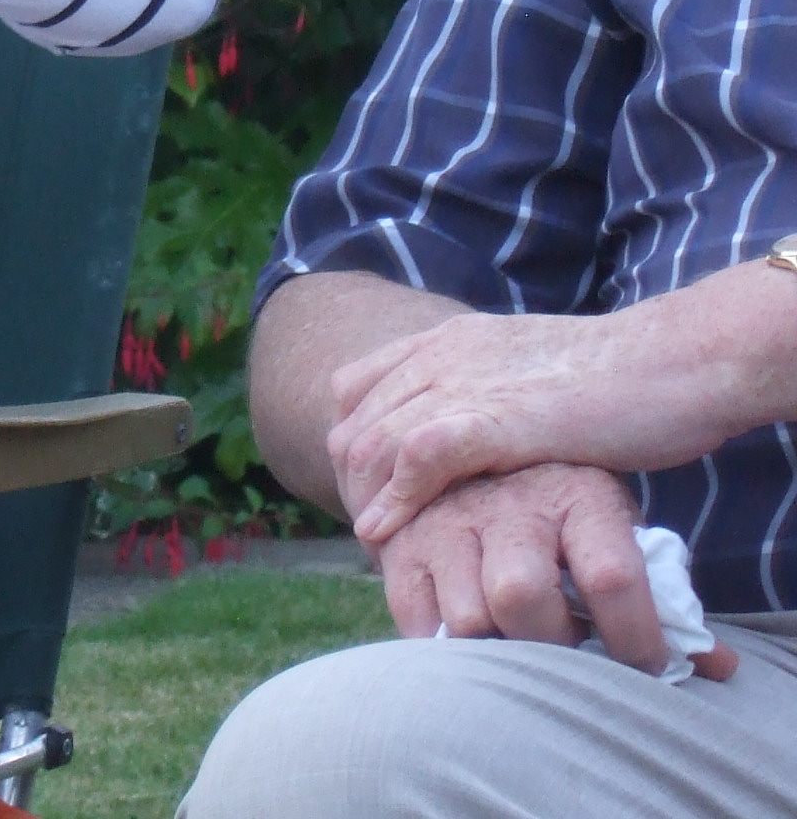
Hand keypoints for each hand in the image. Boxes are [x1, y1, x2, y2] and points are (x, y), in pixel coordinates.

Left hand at [329, 292, 768, 543]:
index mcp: (449, 339)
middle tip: (365, 529)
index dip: (353, 441)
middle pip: (355, 420)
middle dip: (350, 479)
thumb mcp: (529, 374)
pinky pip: (418, 459)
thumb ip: (489, 394)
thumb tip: (472, 436)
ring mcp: (465, 383)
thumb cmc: (623, 379)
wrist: (678, 361)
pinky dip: (396, 501)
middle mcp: (443, 354)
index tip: (366, 490)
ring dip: (365, 496)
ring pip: (374, 441)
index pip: (358, 387)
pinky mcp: (494, 418)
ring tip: (371, 542)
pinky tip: (387, 534)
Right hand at [369, 463, 700, 674]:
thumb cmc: (563, 506)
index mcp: (577, 493)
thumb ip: (657, 590)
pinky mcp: (397, 541)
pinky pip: (415, 618)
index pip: (610, 575)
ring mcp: (445, 519)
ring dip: (499, 648)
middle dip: (551, 645)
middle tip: (568, 651)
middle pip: (522, 596)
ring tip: (519, 642)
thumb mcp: (612, 526)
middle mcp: (507, 502)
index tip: (647, 667)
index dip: (634, 638)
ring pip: (467, 616)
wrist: (468, 442)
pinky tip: (473, 633)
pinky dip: (445, 644)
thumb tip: (712, 663)